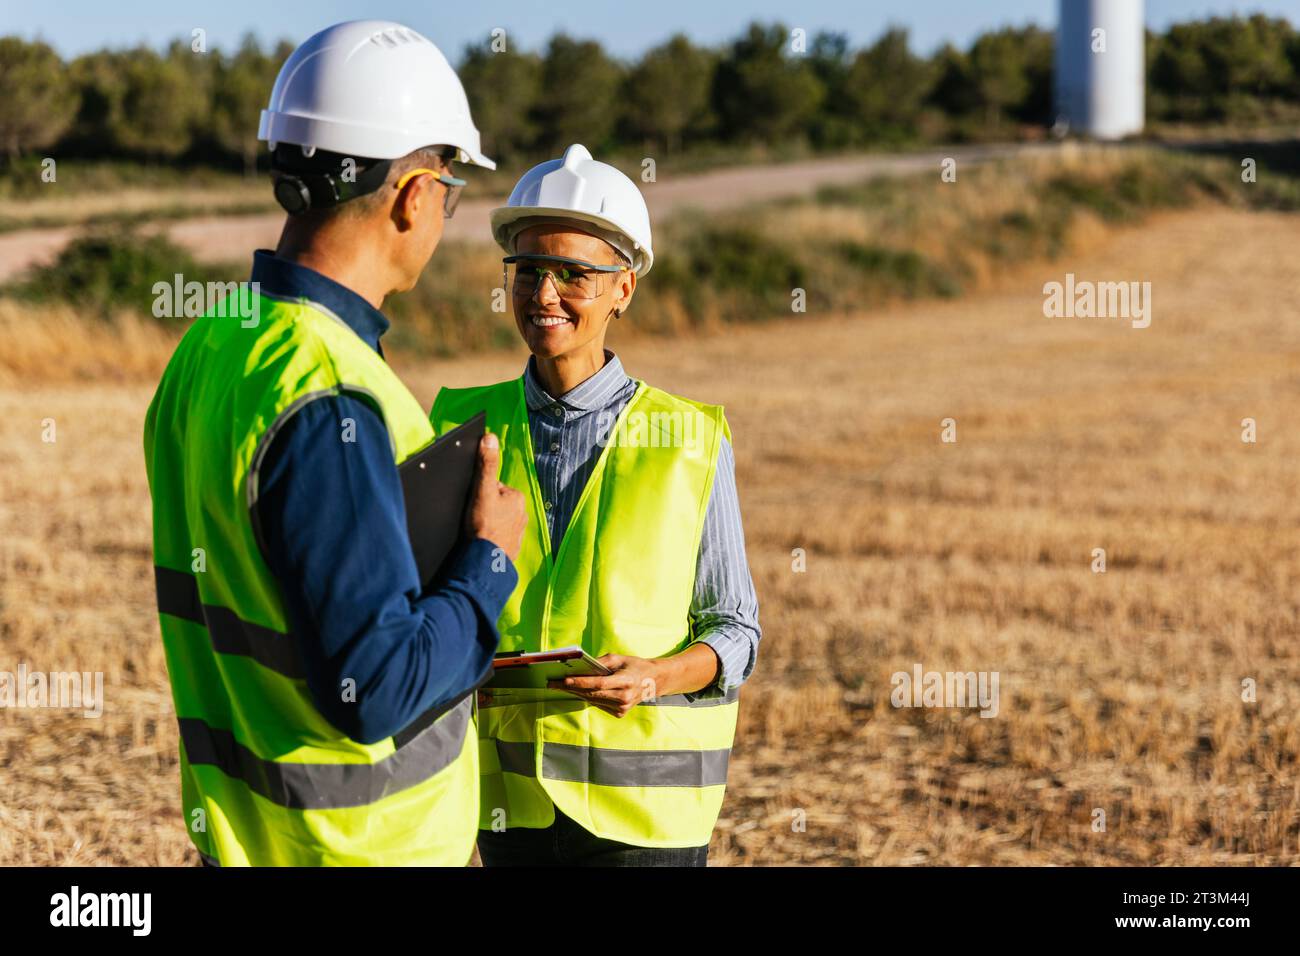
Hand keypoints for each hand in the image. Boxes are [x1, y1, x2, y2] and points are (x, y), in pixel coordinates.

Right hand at [466, 432, 526, 560]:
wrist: (485, 561)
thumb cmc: (484, 526)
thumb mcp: (483, 490)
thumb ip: (487, 464)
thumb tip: (490, 437)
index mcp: (517, 498)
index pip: (494, 487)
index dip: (481, 494)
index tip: (475, 504)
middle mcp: (522, 514)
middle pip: (496, 504)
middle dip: (485, 509)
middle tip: (475, 519)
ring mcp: (518, 532)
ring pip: (497, 521)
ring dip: (487, 524)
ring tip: (478, 531)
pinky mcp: (512, 547)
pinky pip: (499, 537)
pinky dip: (490, 538)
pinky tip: (483, 542)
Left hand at [548, 654, 662, 717]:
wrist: (652, 681)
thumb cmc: (633, 666)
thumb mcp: (619, 658)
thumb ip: (600, 663)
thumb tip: (580, 667)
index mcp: (626, 682)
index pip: (599, 684)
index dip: (581, 682)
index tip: (564, 679)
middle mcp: (624, 697)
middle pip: (592, 694)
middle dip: (570, 688)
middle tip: (552, 683)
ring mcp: (622, 708)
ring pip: (592, 700)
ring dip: (575, 693)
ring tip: (559, 685)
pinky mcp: (619, 713)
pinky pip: (598, 704)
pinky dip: (587, 697)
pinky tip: (576, 690)